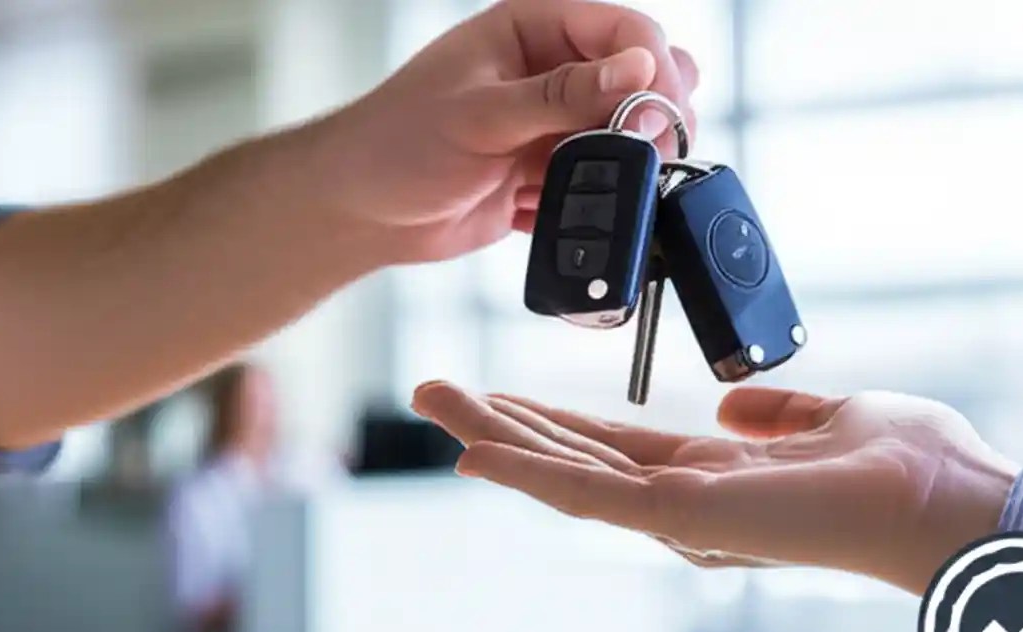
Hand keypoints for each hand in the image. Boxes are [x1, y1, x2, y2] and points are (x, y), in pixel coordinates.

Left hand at [312, 0, 698, 263]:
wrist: (360, 211)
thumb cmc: (395, 143)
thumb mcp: (481, 115)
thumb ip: (563, 96)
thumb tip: (638, 71)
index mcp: (529, 29)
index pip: (621, 28)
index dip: (652, 66)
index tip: (661, 111)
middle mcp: (548, 73)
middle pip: (637, 79)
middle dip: (655, 115)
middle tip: (652, 151)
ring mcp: (551, 126)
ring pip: (625, 135)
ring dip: (631, 162)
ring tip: (622, 185)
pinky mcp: (548, 174)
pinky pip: (598, 183)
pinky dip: (602, 200)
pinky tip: (586, 212)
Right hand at [412, 381, 1020, 594]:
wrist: (946, 498)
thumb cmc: (909, 465)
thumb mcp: (831, 415)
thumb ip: (776, 412)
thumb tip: (731, 405)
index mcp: (715, 474)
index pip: (612, 448)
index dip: (551, 425)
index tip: (501, 403)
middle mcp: (686, 500)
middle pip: (572, 460)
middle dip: (500, 429)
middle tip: (435, 397)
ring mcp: (678, 515)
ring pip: (563, 477)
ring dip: (493, 441)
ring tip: (433, 406)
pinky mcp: (681, 518)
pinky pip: (585, 494)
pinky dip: (526, 471)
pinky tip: (478, 449)